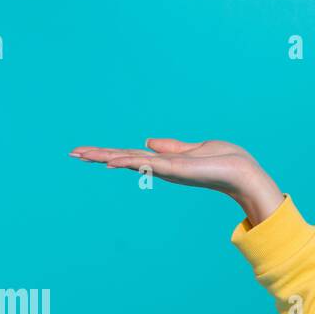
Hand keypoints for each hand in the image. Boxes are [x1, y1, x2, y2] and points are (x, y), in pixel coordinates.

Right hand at [68, 138, 283, 223]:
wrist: (242, 172)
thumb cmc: (223, 160)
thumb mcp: (193, 148)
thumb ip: (171, 147)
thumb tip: (148, 142)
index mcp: (165, 161)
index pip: (131, 155)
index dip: (109, 153)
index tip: (86, 151)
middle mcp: (161, 167)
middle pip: (123, 158)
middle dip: (98, 155)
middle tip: (72, 152)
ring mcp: (166, 169)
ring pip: (129, 160)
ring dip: (105, 157)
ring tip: (81, 154)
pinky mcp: (174, 168)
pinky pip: (147, 163)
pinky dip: (127, 161)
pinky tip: (110, 161)